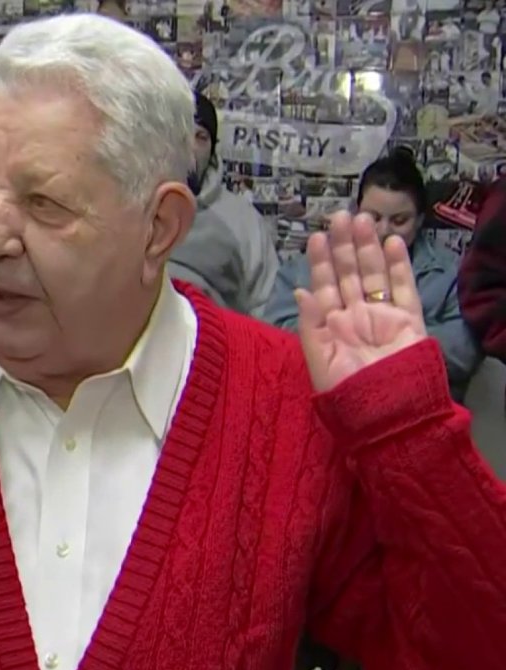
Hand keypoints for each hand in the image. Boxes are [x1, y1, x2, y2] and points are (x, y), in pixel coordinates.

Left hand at [294, 211, 426, 391]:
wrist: (386, 416)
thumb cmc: (347, 393)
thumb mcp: (319, 359)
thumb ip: (310, 323)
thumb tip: (300, 289)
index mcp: (330, 325)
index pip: (324, 285)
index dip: (321, 260)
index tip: (317, 236)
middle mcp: (355, 315)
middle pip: (349, 273)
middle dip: (344, 245)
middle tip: (340, 215)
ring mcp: (382, 315)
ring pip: (374, 274)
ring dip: (368, 247)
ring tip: (364, 218)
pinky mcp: (408, 320)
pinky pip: (404, 288)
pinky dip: (399, 266)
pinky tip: (392, 243)